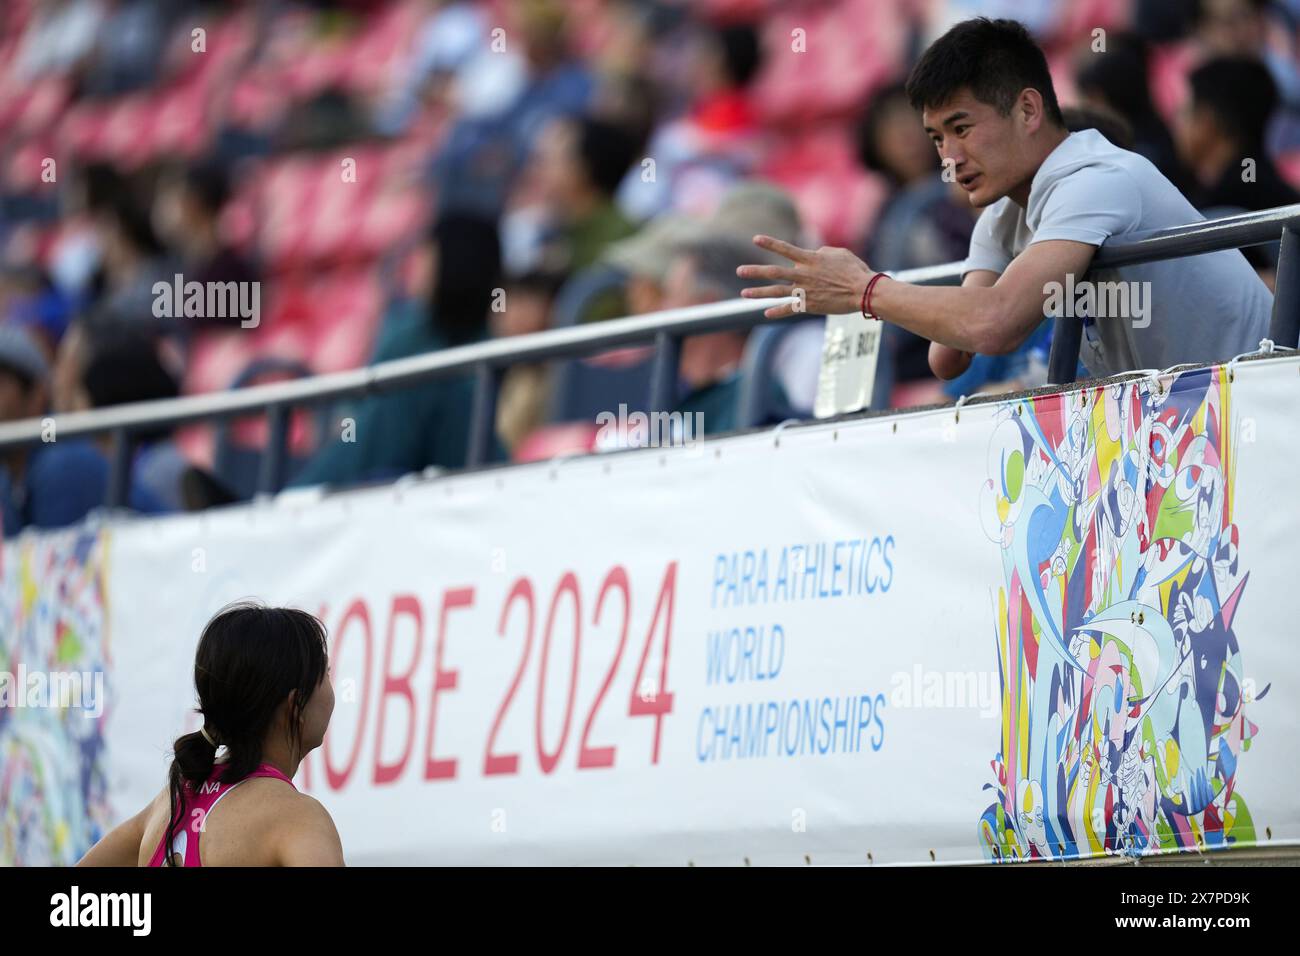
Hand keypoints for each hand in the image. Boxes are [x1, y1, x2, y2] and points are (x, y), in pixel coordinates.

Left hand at [737, 235, 875, 318]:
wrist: (862, 291)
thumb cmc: (854, 269)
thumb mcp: (838, 253)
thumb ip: (821, 252)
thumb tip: (812, 254)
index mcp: (810, 259)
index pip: (785, 249)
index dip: (769, 243)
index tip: (755, 239)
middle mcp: (803, 274)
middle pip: (774, 272)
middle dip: (755, 271)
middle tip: (739, 271)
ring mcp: (805, 291)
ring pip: (776, 292)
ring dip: (758, 293)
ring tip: (743, 293)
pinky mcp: (809, 305)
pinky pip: (790, 309)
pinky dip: (777, 312)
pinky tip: (765, 314)